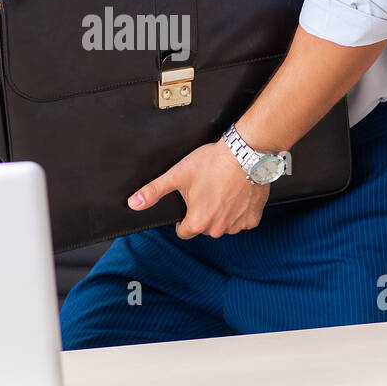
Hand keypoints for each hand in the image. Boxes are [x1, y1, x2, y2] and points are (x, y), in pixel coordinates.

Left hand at [128, 141, 268, 239]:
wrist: (244, 154)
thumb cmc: (211, 163)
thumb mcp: (177, 175)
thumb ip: (154, 191)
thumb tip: (133, 203)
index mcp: (198, 222)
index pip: (184, 232)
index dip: (182, 219)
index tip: (188, 204)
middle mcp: (218, 229)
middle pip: (204, 228)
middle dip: (202, 214)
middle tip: (206, 191)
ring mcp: (237, 225)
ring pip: (223, 225)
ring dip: (221, 214)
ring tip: (221, 191)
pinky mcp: (253, 218)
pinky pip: (242, 221)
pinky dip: (239, 212)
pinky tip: (236, 195)